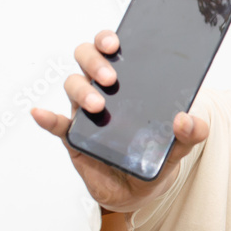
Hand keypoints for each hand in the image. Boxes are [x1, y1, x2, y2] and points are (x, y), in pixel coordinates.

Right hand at [30, 29, 208, 212]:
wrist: (139, 192)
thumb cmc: (154, 158)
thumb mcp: (179, 147)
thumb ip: (191, 135)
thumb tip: (186, 119)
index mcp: (128, 83)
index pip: (112, 50)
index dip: (108, 39)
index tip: (116, 43)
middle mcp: (102, 90)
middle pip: (87, 58)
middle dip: (95, 62)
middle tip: (112, 79)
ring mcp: (85, 113)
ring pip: (73, 85)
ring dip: (82, 90)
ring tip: (99, 106)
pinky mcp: (73, 137)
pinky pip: (55, 124)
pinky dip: (46, 117)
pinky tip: (40, 113)